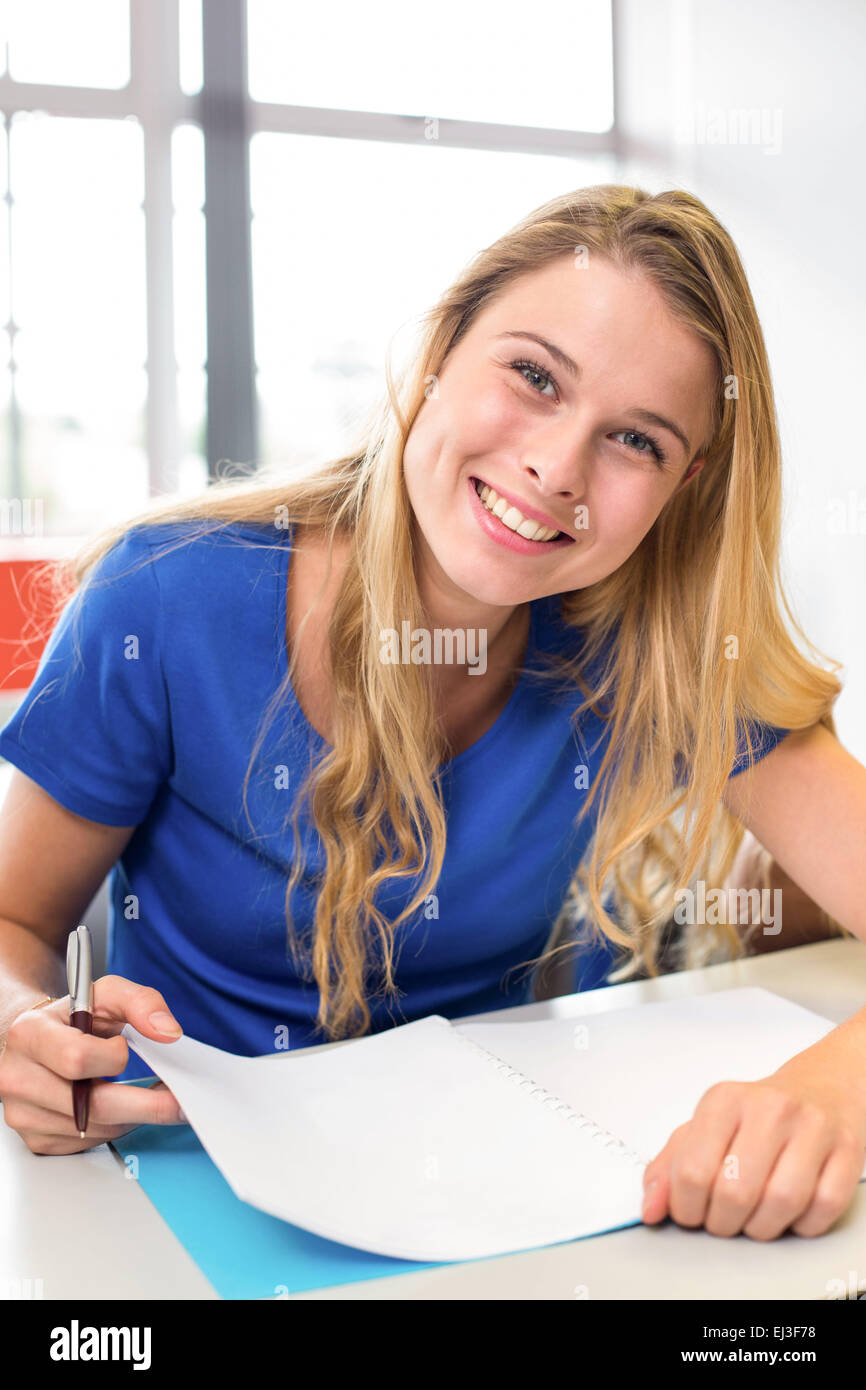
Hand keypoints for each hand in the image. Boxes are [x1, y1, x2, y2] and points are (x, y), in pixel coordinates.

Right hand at [0, 974, 186, 1154]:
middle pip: (90, 1106)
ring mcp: (24, 1114)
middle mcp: (18, 1078)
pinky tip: (122, 1107)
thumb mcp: (104, 993)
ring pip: (94, 1128)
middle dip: (144, 1104)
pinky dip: (114, 1127)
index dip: (113, 1056)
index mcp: (30, 1036)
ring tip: (148, 1096)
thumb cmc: (71, 1016)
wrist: (35, 1040)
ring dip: (131, 1116)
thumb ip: (141, 1002)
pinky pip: (87, 1142)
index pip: (77, 1058)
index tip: (125, 1046)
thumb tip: (168, 1032)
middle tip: (178, 1101)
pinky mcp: (36, 1139)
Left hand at [640, 1049, 865, 1238]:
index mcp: (724, 1100)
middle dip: (722, 1223)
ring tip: (755, 1218)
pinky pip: (822, 1209)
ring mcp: (812, 1128)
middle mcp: (769, 1108)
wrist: (821, 1087)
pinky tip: (791, 1213)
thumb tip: (650, 1209)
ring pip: (780, 1204)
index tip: (691, 1213)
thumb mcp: (705, 1128)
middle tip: (723, 1219)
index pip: (692, 1172)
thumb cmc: (757, 1115)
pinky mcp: (847, 1151)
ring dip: (761, 1228)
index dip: (686, 1209)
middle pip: (735, 1194)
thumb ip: (669, 1167)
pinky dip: (802, 1225)